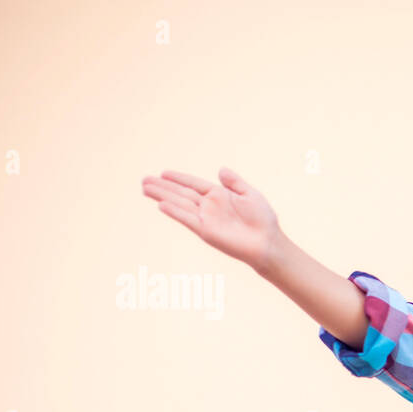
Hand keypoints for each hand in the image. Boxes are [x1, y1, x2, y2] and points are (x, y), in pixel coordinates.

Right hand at [140, 167, 281, 272]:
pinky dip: (175, 212)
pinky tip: (161, 205)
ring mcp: (206, 219)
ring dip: (163, 196)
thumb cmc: (263, 220)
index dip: (179, 178)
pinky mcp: (206, 232)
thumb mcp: (250, 194)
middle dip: (163, 186)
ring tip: (145, 188)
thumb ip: (234, 182)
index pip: (193, 184)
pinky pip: (187, 219)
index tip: (163, 172)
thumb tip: (220, 169)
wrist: (268, 242)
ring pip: (179, 203)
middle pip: (181, 193)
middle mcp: (209, 206)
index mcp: (219, 195)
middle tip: (144, 179)